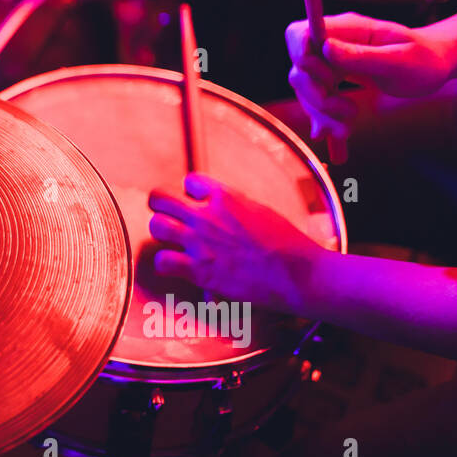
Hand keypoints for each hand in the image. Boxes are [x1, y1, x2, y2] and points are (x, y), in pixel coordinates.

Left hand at [148, 174, 324, 314]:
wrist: (299, 274)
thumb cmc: (288, 244)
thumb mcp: (260, 210)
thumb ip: (235, 206)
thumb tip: (223, 207)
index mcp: (225, 197)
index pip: (189, 182)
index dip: (190, 194)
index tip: (195, 204)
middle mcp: (207, 215)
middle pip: (160, 198)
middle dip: (161, 207)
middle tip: (168, 216)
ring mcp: (200, 242)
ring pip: (157, 226)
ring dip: (162, 233)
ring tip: (171, 241)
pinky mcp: (199, 269)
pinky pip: (163, 261)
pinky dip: (165, 265)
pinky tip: (175, 267)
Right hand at [285, 12, 452, 139]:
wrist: (436, 66)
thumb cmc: (425, 59)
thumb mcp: (401, 60)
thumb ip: (362, 55)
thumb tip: (325, 49)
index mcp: (348, 29)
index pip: (300, 33)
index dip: (301, 58)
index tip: (329, 81)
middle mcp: (333, 43)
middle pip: (300, 68)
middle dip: (317, 96)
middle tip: (349, 113)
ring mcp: (331, 61)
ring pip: (305, 88)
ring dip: (322, 113)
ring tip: (348, 130)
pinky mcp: (333, 79)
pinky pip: (316, 100)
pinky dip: (323, 120)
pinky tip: (335, 139)